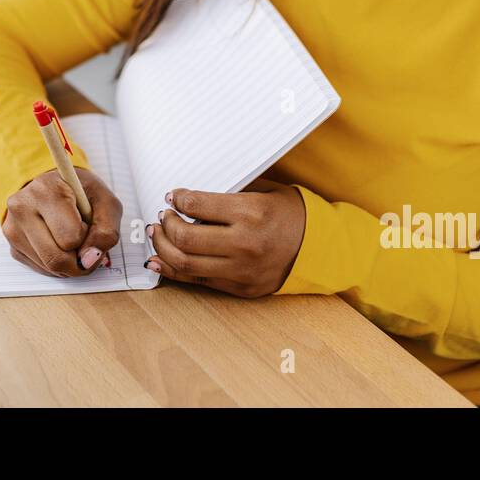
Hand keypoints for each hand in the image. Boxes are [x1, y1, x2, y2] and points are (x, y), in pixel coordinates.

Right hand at [2, 167, 121, 277]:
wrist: (55, 186)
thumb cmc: (82, 193)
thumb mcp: (106, 202)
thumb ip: (106, 231)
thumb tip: (88, 261)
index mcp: (45, 190)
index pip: (71, 238)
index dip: (87, 237)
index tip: (86, 223)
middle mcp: (22, 207)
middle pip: (56, 259)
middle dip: (79, 259)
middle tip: (85, 242)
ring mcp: (13, 228)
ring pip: (49, 268)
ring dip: (69, 262)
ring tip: (70, 238)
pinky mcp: (13, 246)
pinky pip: (41, 270)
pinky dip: (56, 264)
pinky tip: (58, 243)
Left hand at [146, 177, 305, 296]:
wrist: (320, 247)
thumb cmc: (290, 214)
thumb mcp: (263, 192)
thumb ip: (228, 195)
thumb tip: (188, 198)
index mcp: (250, 212)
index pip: (196, 204)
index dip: (177, 198)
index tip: (172, 197)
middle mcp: (244, 242)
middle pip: (185, 237)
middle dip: (166, 223)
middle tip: (164, 216)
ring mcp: (241, 269)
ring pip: (185, 262)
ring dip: (163, 247)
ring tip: (159, 235)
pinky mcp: (240, 288)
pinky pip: (197, 281)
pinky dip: (173, 271)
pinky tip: (159, 260)